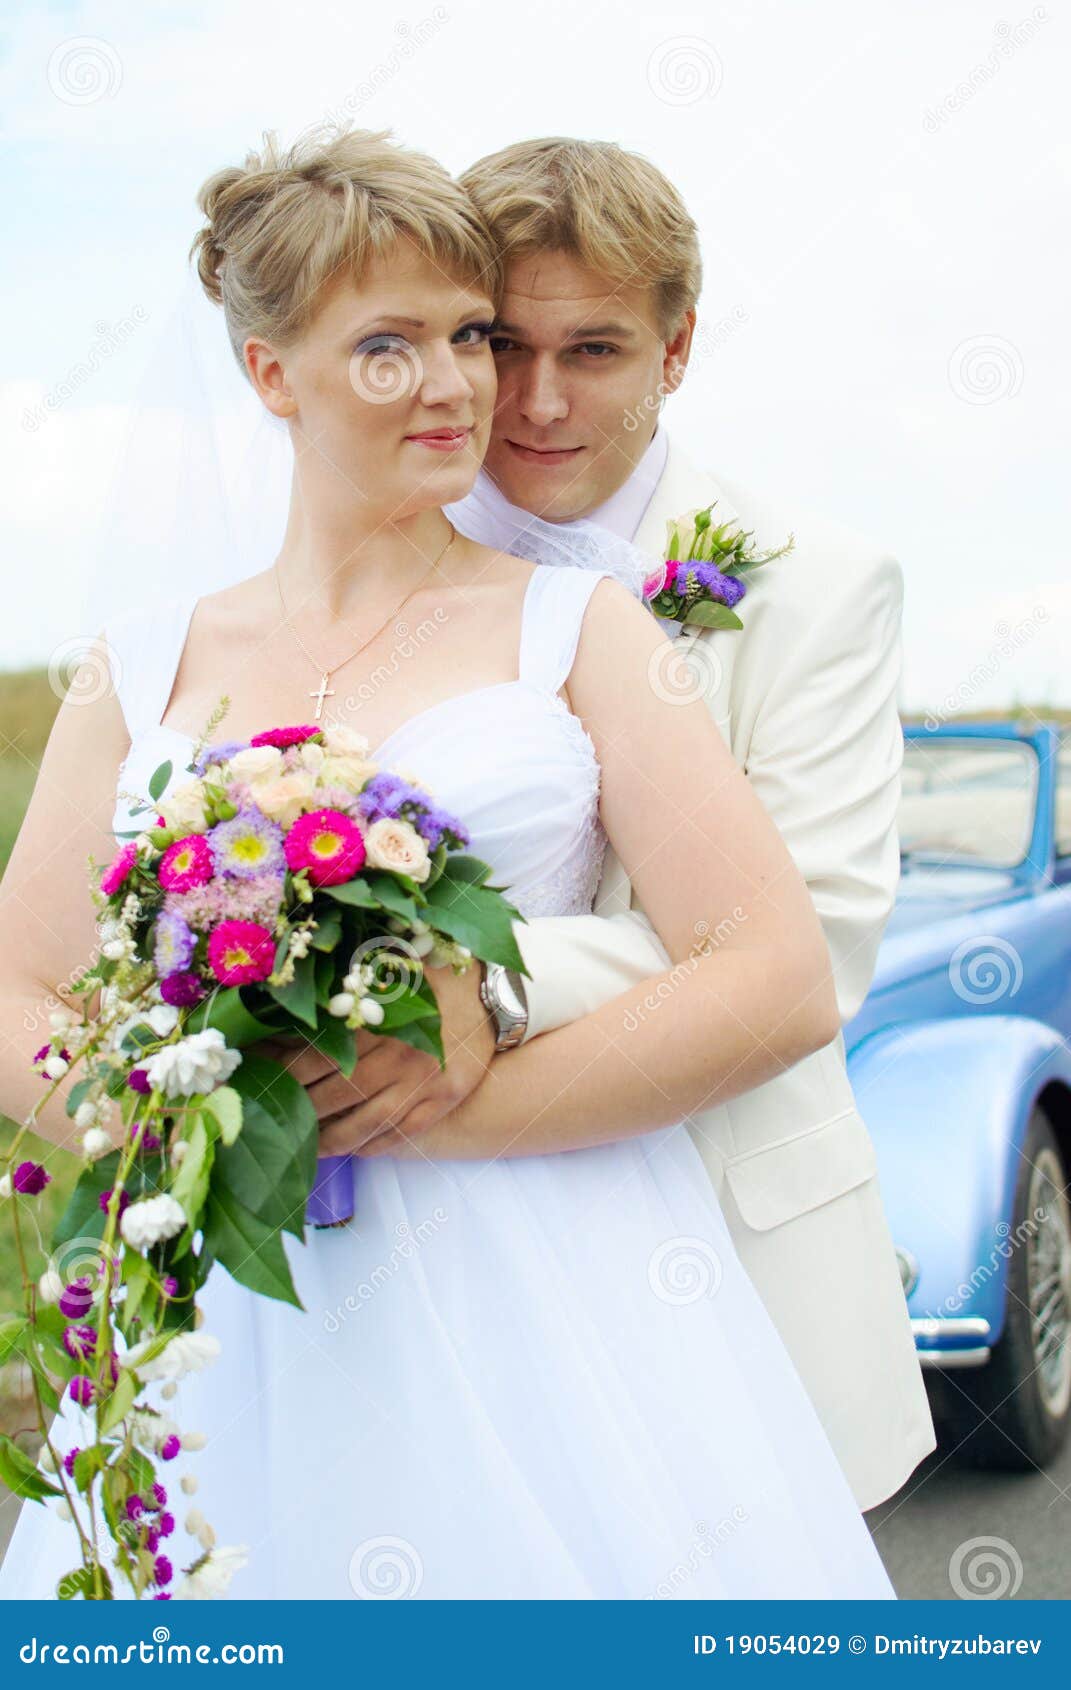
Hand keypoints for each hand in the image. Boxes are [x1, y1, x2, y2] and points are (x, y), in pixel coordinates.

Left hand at [265, 963, 494, 1155]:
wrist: (494, 991)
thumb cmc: (433, 975)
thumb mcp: (386, 972)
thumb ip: (344, 995)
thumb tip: (288, 1016)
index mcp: (375, 1023)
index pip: (312, 1056)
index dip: (279, 1072)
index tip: (254, 1079)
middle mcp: (395, 1057)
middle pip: (332, 1095)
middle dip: (296, 1111)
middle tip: (268, 1120)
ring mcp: (420, 1084)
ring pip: (363, 1125)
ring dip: (329, 1140)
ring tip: (304, 1146)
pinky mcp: (442, 1101)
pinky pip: (400, 1134)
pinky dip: (371, 1145)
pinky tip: (351, 1148)